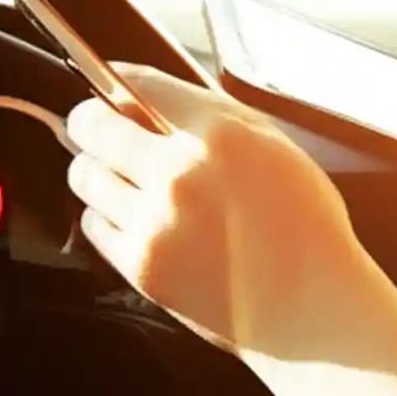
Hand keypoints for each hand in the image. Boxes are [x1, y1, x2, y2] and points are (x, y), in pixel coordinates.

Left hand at [65, 64, 365, 353]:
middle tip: (94, 132)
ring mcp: (156, 223)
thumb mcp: (273, 147)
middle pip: (92, 127)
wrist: (310, 309)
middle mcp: (180, 175)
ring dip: (96, 173)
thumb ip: (211, 119)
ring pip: (86, 177)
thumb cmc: (302, 228)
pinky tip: (135, 221)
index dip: (114, 88)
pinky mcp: (141, 266)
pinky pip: (93, 224)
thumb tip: (150, 102)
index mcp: (220, 136)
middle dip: (89, 126)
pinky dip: (106, 218)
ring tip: (120, 182)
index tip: (109, 96)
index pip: (136, 86)